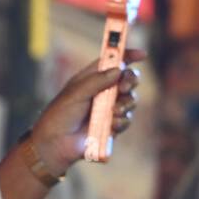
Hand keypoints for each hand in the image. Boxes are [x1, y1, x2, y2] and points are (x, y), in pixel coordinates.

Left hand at [31, 48, 144, 173]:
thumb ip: (97, 81)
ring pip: (131, 99)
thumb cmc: (60, 115)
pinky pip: (126, 119)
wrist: (56, 143)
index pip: (112, 63)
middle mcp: (103, 91)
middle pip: (128, 79)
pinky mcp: (113, 125)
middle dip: (130, 80)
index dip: (127, 56)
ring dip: (125, 104)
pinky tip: (110, 125)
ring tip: (113, 112)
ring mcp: (109, 108)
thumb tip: (118, 69)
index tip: (142, 55)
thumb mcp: (76, 93)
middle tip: (124, 87)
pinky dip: (121, 121)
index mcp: (91, 79)